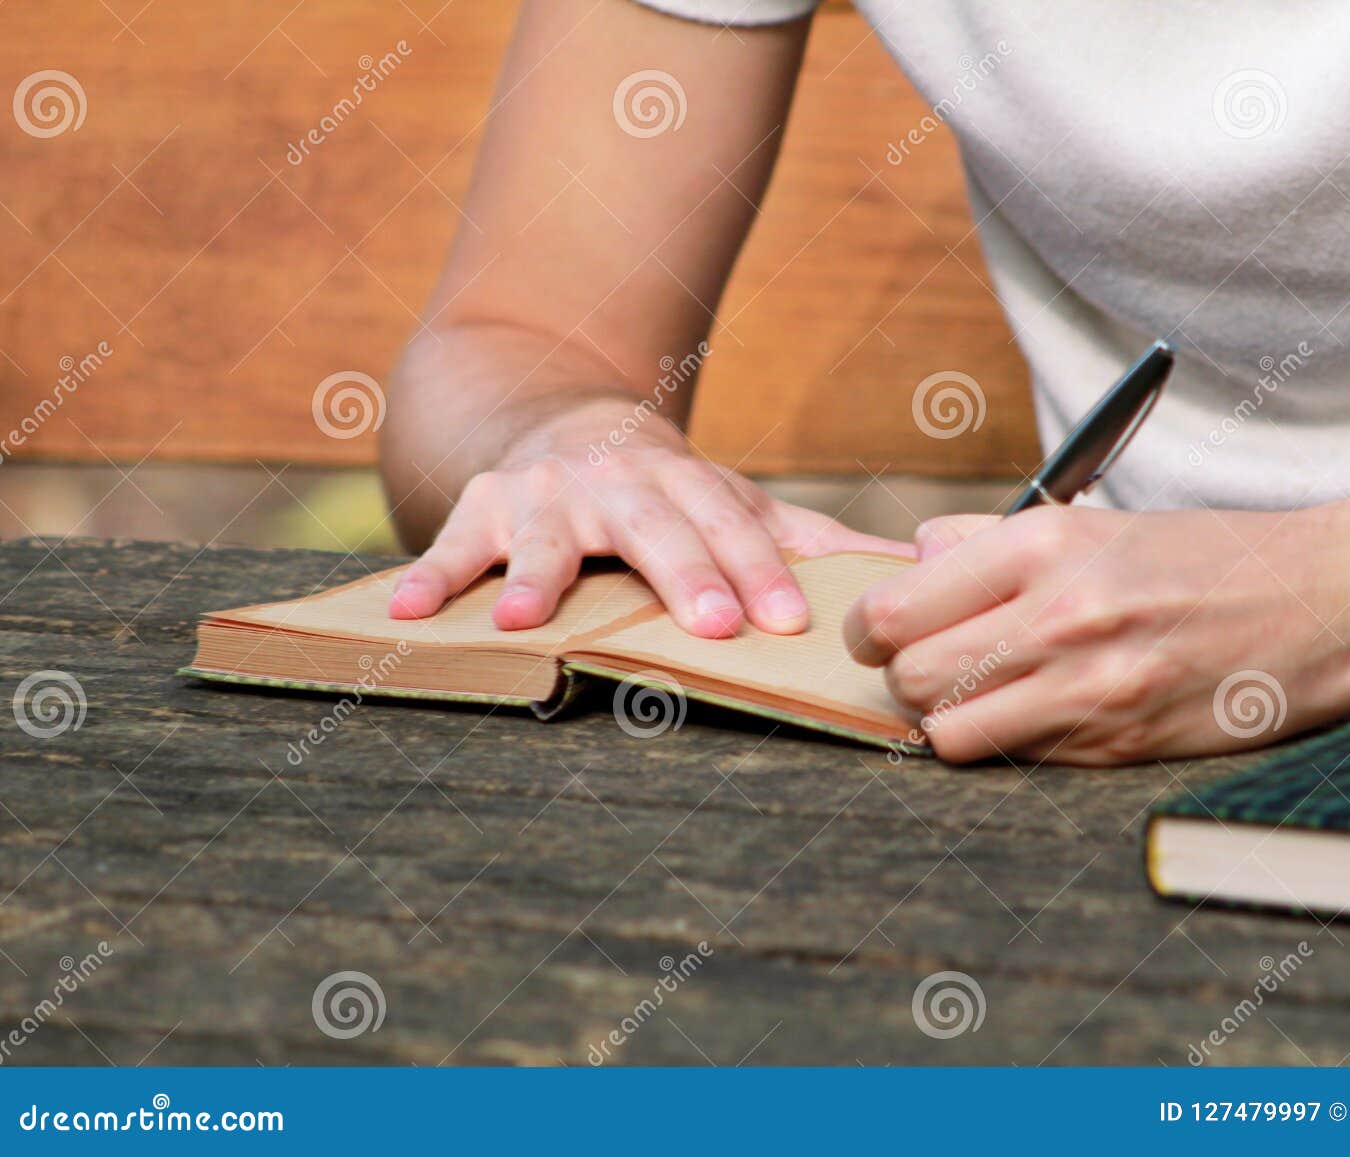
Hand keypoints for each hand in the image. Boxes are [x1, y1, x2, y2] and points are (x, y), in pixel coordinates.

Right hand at [389, 423, 910, 637]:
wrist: (567, 425)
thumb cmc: (673, 494)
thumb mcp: (741, 505)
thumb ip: (818, 542)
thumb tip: (931, 566)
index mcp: (694, 488)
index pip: (735, 528)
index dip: (761, 572)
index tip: (786, 623)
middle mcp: (623, 486)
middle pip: (656, 531)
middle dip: (682, 574)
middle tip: (709, 625)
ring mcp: (548, 496)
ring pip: (547, 537)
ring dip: (536, 576)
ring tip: (521, 623)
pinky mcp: (483, 510)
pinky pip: (451, 545)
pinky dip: (429, 578)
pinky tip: (405, 616)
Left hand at [841, 501, 1349, 764]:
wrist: (1328, 604)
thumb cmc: (1209, 557)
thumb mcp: (1098, 521)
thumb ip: (992, 541)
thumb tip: (913, 555)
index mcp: (1045, 547)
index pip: (897, 609)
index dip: (870, 629)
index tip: (878, 632)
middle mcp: (1060, 617)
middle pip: (910, 675)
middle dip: (902, 676)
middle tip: (927, 665)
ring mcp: (1092, 688)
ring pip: (949, 731)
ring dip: (948, 719)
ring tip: (975, 696)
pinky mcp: (1120, 744)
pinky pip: (1018, 758)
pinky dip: (1008, 743)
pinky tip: (1035, 714)